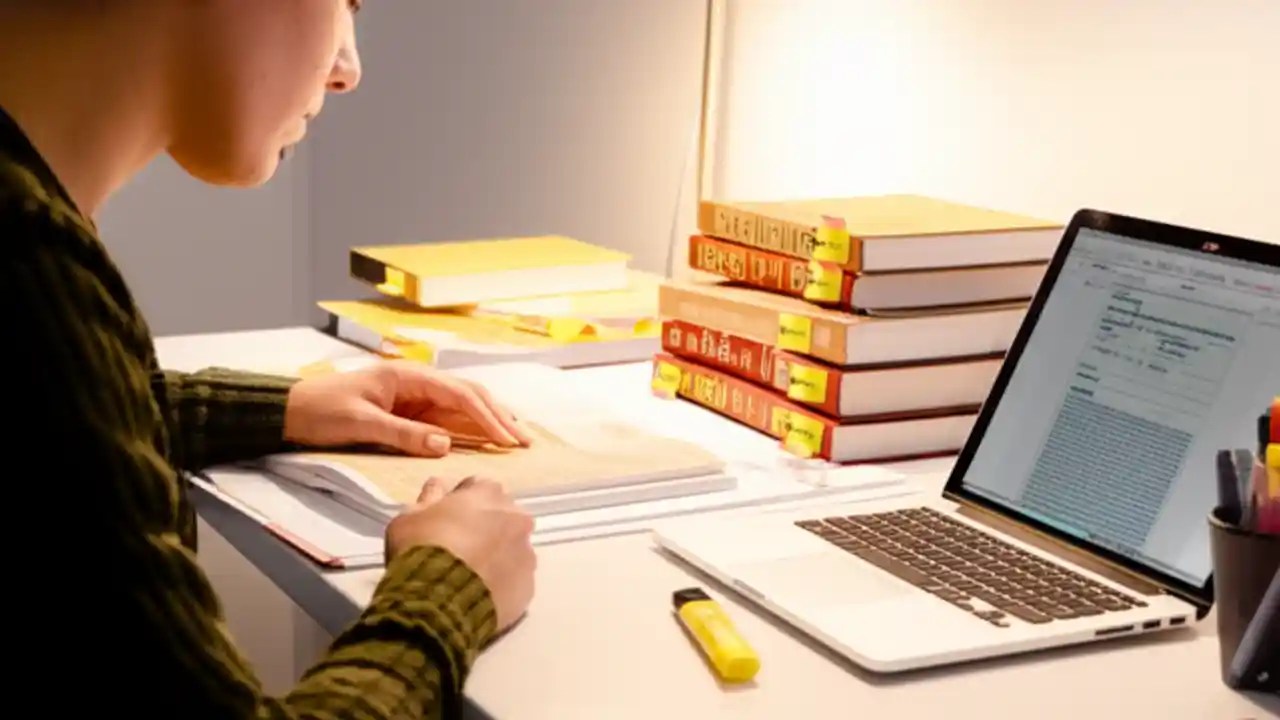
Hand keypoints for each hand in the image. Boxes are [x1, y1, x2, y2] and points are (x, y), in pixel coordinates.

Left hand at [283, 360, 533, 455]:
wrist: (291, 410)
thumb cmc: (321, 412)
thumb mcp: (360, 424)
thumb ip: (403, 435)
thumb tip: (444, 445)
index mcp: (408, 376)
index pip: (460, 394)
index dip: (487, 418)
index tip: (507, 439)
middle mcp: (418, 382)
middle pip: (469, 395)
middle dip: (500, 416)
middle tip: (525, 440)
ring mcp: (415, 397)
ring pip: (464, 405)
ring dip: (491, 420)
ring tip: (517, 437)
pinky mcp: (410, 412)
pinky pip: (448, 418)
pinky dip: (472, 427)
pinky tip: (488, 438)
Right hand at [386, 477, 536, 631]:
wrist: (438, 602)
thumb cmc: (421, 549)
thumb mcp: (409, 518)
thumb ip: (428, 499)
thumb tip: (438, 487)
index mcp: (488, 494)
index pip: (478, 488)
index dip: (461, 502)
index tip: (447, 518)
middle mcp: (516, 519)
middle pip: (502, 517)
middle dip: (485, 527)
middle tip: (461, 547)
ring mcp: (526, 554)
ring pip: (513, 549)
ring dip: (497, 555)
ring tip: (471, 575)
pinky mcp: (528, 587)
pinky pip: (516, 580)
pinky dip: (503, 583)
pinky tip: (481, 594)